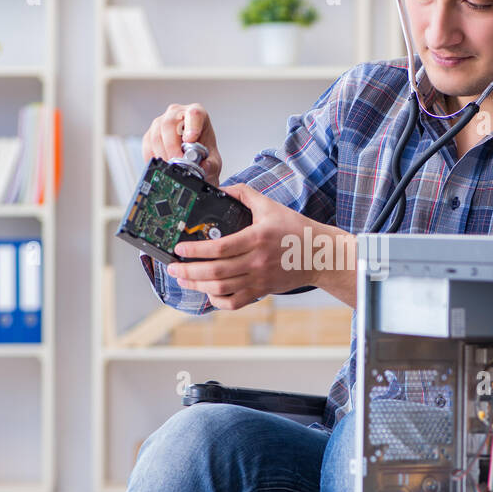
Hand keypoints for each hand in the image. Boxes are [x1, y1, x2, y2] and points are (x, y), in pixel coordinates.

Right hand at [142, 102, 222, 187]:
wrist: (195, 159)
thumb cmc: (205, 154)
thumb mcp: (213, 161)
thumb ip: (211, 164)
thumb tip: (204, 166)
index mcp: (197, 114)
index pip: (194, 113)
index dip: (191, 126)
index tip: (190, 140)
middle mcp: (178, 113)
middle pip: (169, 123)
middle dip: (172, 145)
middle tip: (177, 161)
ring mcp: (162, 121)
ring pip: (156, 134)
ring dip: (162, 153)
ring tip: (171, 166)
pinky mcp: (151, 133)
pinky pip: (147, 143)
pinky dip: (153, 156)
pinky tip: (162, 164)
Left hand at [166, 184, 353, 309]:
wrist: (319, 254)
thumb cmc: (295, 230)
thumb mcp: (270, 206)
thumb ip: (245, 194)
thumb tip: (222, 188)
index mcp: (256, 238)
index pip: (220, 248)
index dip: (195, 250)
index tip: (179, 248)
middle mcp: (256, 262)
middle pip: (215, 272)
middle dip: (188, 271)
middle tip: (173, 268)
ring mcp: (258, 279)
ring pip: (221, 289)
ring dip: (197, 285)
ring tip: (183, 279)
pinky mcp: (261, 290)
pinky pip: (235, 302)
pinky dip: (218, 301)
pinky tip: (207, 293)